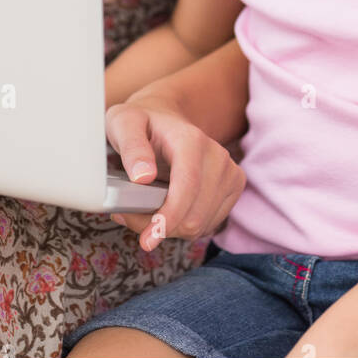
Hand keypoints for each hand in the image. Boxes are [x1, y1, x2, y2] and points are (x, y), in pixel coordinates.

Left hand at [105, 98, 245, 252]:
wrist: (164, 116)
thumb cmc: (141, 121)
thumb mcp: (123, 124)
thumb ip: (131, 147)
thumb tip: (143, 178)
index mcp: (191, 140)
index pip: (187, 188)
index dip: (168, 219)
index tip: (147, 240)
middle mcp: (217, 156)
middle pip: (194, 215)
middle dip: (160, 226)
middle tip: (130, 217)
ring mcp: (229, 171)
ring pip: (200, 225)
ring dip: (170, 229)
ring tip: (146, 211)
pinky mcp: (233, 186)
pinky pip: (207, 225)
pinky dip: (184, 226)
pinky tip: (167, 210)